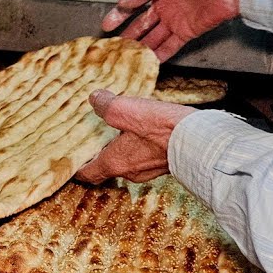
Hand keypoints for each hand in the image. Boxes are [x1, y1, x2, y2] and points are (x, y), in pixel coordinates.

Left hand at [76, 90, 195, 183]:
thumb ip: (106, 105)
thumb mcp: (126, 110)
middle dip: (99, 155)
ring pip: (128, 162)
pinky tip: (144, 133)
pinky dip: (139, 147)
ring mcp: (150, 170)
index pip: (88, 174)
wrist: (202, 141)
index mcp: (115, 162)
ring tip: (117, 133)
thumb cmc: (163, 129)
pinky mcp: (166, 164)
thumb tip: (95, 99)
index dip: (77, 169)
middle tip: (92, 141)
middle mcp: (131, 171)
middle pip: (107, 168)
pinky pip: (146, 157)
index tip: (71, 163)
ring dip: (121, 149)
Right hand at [101, 0, 244, 60]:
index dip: (120, 14)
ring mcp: (175, 21)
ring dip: (141, 47)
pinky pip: (170, 46)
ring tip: (126, 58)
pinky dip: (159, 55)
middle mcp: (165, 7)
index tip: (107, 26)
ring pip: (153, 37)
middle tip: (114, 47)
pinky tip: (148, 63)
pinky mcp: (187, 33)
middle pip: (141, 24)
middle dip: (128, 35)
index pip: (135, 4)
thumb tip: (127, 0)